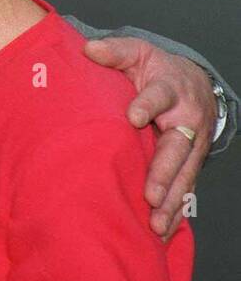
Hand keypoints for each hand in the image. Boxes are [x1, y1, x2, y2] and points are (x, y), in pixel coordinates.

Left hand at [83, 37, 215, 239]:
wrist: (191, 81)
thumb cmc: (156, 69)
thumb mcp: (136, 53)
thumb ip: (114, 52)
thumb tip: (89, 49)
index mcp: (170, 89)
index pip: (159, 95)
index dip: (147, 105)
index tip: (132, 116)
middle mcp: (186, 120)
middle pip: (177, 147)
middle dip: (164, 172)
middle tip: (150, 194)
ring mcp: (191, 145)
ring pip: (184, 175)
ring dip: (171, 201)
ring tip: (156, 224)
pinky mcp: (190, 163)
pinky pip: (185, 188)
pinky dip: (176, 210)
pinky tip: (163, 231)